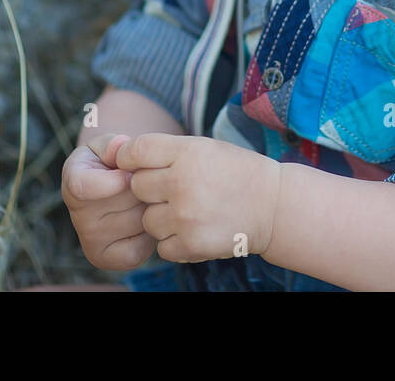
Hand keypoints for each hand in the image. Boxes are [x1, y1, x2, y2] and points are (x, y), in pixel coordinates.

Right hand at [61, 134, 155, 270]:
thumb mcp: (110, 145)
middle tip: (144, 181)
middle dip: (144, 186)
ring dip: (152, 206)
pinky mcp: (111, 260)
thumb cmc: (115, 163)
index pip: (84, 187)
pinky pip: (143, 246)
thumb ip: (113, 144)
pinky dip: (152, 233)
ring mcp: (93, 242)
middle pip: (125, 201)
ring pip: (140, 221)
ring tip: (147, 197)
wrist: (118, 189)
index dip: (112, 181)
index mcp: (75, 181)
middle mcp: (78, 217)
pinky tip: (147, 218)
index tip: (128, 174)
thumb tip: (120, 150)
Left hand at [114, 133, 282, 263]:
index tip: (140, 165)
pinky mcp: (191, 245)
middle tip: (178, 190)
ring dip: (163, 219)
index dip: (131, 158)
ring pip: (147, 220)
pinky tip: (197, 229)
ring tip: (192, 211)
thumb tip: (120, 159)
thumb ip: (165, 151)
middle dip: (152, 190)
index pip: (135, 151)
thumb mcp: (204, 148)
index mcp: (188, 152)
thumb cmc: (235, 172)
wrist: (274, 206)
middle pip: (137, 187)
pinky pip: (161, 246)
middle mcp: (182, 183)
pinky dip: (175, 242)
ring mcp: (185, 217)